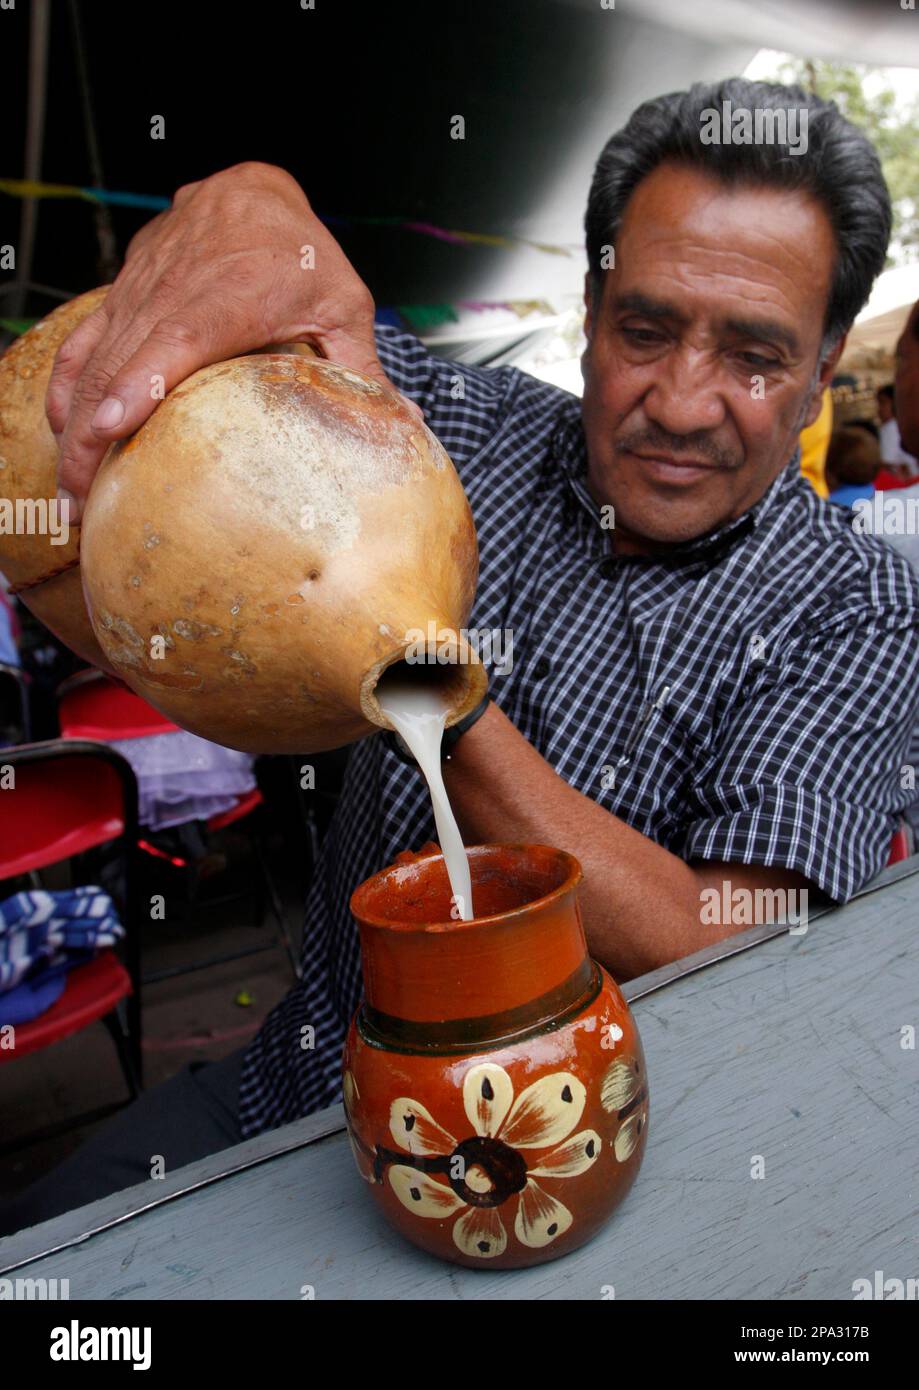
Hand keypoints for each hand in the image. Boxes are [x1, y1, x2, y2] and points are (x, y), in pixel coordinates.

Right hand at [46, 161, 417, 519]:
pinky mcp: (123, 287)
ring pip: (95, 354)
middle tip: (80, 500)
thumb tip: (406, 427)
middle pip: (120, 361)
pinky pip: (85, 337)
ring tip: (69, 487)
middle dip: (90, 433)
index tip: (111, 427)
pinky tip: (59, 428)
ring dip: (73, 422)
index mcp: (233, 291)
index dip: (139, 382)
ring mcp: (142, 285)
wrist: (253, 188)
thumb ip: (364, 367)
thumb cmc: (303, 252)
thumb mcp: (343, 304)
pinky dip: (68, 382)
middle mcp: (176, 286)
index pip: (176, 339)